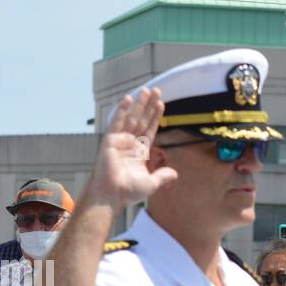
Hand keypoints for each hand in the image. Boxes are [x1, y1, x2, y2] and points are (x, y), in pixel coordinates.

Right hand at [88, 88, 178, 208]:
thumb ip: (162, 176)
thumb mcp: (151, 184)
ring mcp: (120, 140)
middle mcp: (130, 143)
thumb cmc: (128, 191)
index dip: (155, 117)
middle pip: (142, 120)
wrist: (112, 194)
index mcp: (139, 151)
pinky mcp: (110, 140)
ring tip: (147, 90)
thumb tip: (174, 174)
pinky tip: (128, 99)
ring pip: (132, 118)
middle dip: (149, 105)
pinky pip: (117, 122)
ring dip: (139, 104)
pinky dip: (122, 110)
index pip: (149, 129)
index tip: (161, 104)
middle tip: (156, 90)